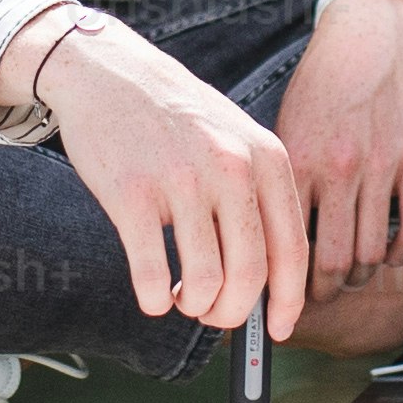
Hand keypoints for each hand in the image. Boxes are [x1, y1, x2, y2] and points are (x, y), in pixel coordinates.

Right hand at [39, 12, 309, 336]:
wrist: (109, 72)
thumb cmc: (176, 117)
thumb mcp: (235, 141)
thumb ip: (258, 199)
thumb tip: (269, 284)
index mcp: (266, 158)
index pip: (292, 250)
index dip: (288, 301)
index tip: (278, 329)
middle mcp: (231, 168)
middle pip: (250, 275)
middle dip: (233, 314)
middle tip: (214, 315)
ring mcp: (181, 180)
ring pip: (205, 282)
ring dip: (195, 307)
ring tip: (183, 297)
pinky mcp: (131, 194)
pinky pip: (152, 273)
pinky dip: (154, 300)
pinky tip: (153, 296)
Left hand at [275, 0, 402, 286]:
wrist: (369, 41)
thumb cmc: (319, 90)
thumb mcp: (283, 131)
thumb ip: (280, 185)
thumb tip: (264, 243)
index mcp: (299, 161)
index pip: (287, 243)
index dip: (280, 280)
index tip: (275, 292)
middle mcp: (341, 169)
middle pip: (331, 262)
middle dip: (319, 293)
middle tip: (311, 298)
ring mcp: (383, 168)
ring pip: (372, 254)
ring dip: (358, 277)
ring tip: (345, 278)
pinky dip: (400, 256)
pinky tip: (387, 254)